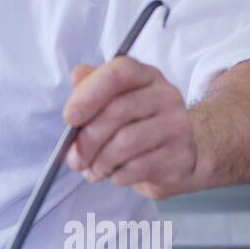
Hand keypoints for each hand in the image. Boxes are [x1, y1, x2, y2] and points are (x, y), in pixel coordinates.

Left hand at [63, 58, 201, 200]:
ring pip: (125, 142)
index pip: (118, 73)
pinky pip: (138, 167)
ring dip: (100, 161)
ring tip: (92, 170)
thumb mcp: (114, 102)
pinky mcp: (180, 155)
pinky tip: (114, 175)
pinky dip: (117, 175)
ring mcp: (177, 125)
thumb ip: (91, 87)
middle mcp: (166, 95)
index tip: (69, 118)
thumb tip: (76, 77)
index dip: (89, 94)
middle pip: (117, 111)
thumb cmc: (136, 126)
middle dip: (87, 139)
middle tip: (75, 159)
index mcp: (145, 75)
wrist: (179, 158)